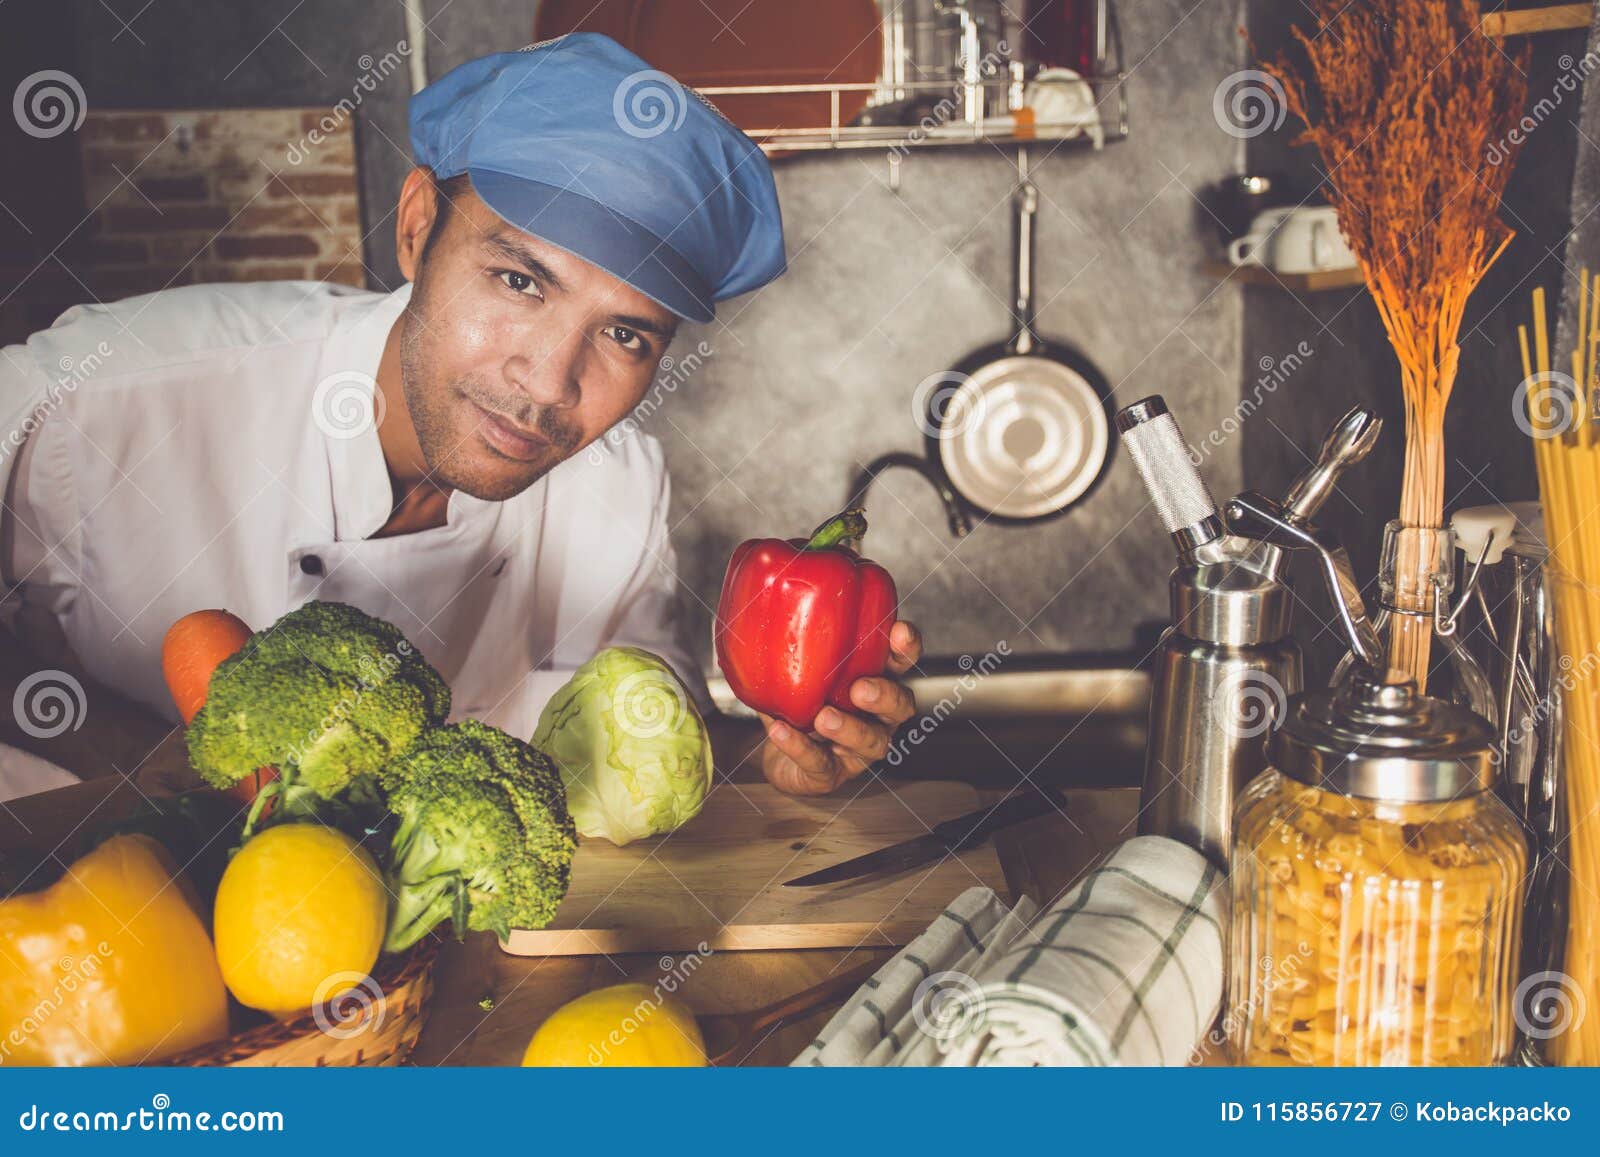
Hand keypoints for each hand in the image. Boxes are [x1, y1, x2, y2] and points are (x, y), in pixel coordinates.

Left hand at [760, 621, 921, 795]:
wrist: (777, 752)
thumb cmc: (799, 703)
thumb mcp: (799, 669)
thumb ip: (796, 643)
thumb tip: (764, 602)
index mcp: (875, 681)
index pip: (902, 662)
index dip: (907, 649)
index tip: (899, 631)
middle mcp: (877, 717)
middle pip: (900, 706)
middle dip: (886, 696)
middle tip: (861, 688)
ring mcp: (857, 749)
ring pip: (871, 742)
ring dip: (849, 728)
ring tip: (823, 717)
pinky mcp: (830, 773)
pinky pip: (820, 763)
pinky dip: (800, 747)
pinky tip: (781, 732)